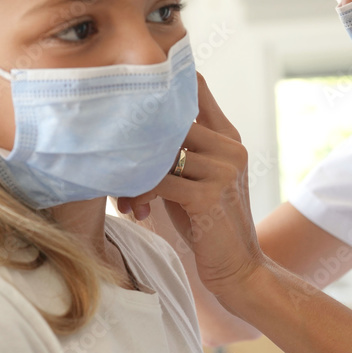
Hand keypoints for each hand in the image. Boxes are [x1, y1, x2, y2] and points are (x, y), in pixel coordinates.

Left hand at [119, 74, 266, 294]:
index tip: (131, 92)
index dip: (165, 83)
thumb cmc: (207, 224)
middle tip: (113, 166)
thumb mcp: (197, 178)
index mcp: (229, 136)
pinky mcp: (208, 195)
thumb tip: (132, 126)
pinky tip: (134, 210)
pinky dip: (137, 193)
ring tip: (123, 198)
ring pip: (158, 153)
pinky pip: (157, 182)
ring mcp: (222, 169)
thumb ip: (180, 150)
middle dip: (135, 144)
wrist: (239, 269)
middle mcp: (229, 147)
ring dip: (132, 175)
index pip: (197, 86)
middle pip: (166, 121)